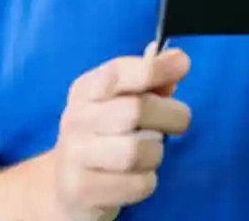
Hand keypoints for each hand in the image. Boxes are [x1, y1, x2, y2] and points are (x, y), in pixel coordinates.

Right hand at [50, 47, 191, 219]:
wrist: (65, 186)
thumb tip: (178, 59)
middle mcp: (76, 118)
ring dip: (156, 153)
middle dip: (169, 115)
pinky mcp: (83, 190)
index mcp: (86, 90)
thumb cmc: (104, 136)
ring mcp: (76, 155)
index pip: (119, 72)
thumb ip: (151, 82)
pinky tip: (133, 177)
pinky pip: (139, 184)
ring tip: (147, 153)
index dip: (155, 67)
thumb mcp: (121, 103)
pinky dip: (147, 181)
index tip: (183, 63)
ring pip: (139, 151)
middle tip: (176, 122)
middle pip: (136, 110)